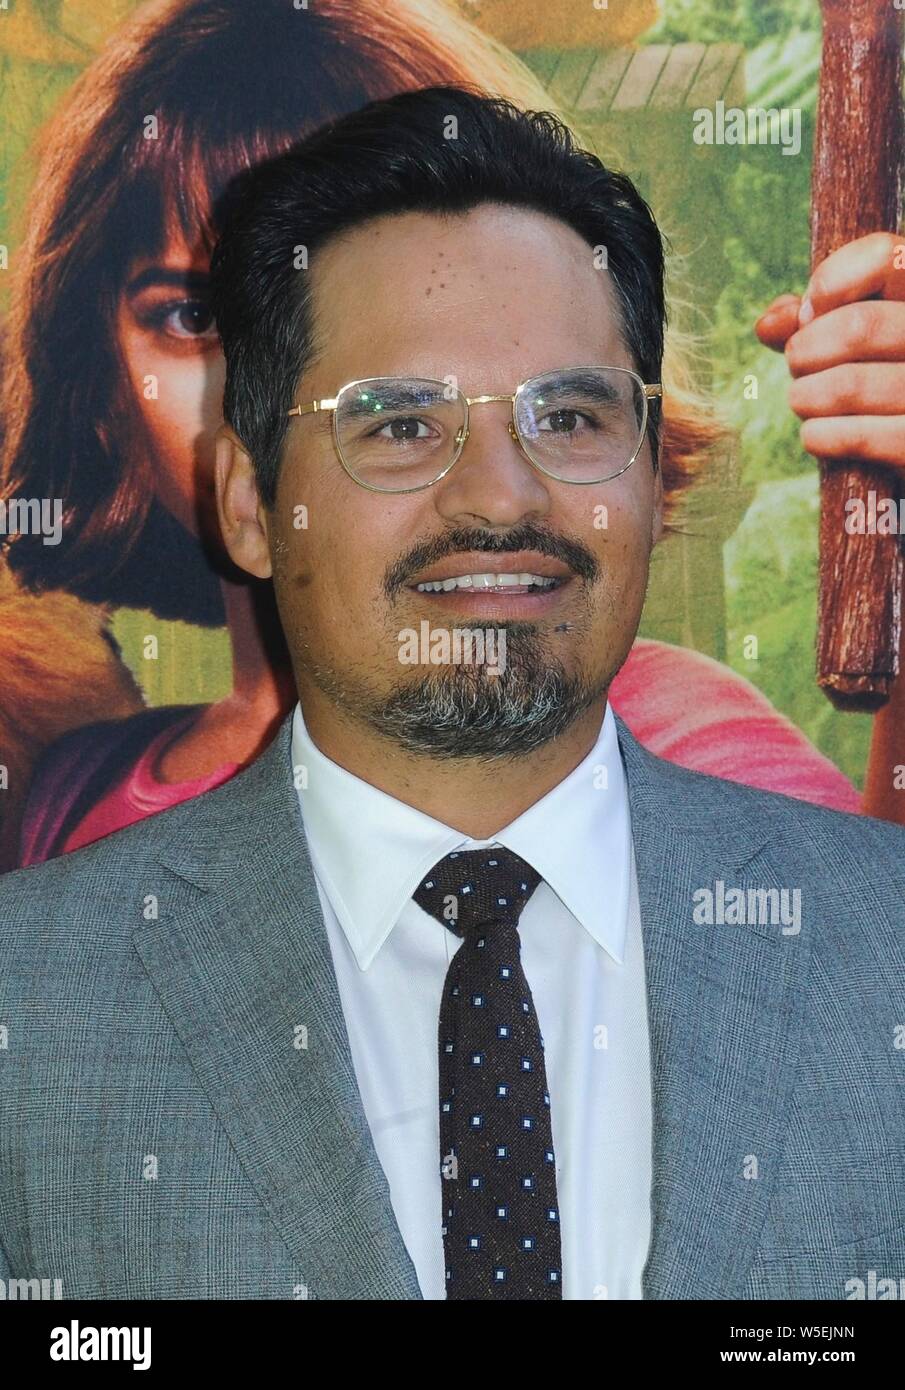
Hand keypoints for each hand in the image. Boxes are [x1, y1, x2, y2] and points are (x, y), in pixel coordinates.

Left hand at [754, 231, 904, 469]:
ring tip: (803, 400)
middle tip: (798, 366)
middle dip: (805, 349)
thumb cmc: (885, 383)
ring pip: (849, 385)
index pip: (883, 257)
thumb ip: (813, 321)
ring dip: (805, 396)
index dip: (829, 284)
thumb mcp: (858, 338)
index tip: (810, 315)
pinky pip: (857, 436)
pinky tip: (815, 435)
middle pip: (857, 326)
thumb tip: (769, 324)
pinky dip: (820, 436)